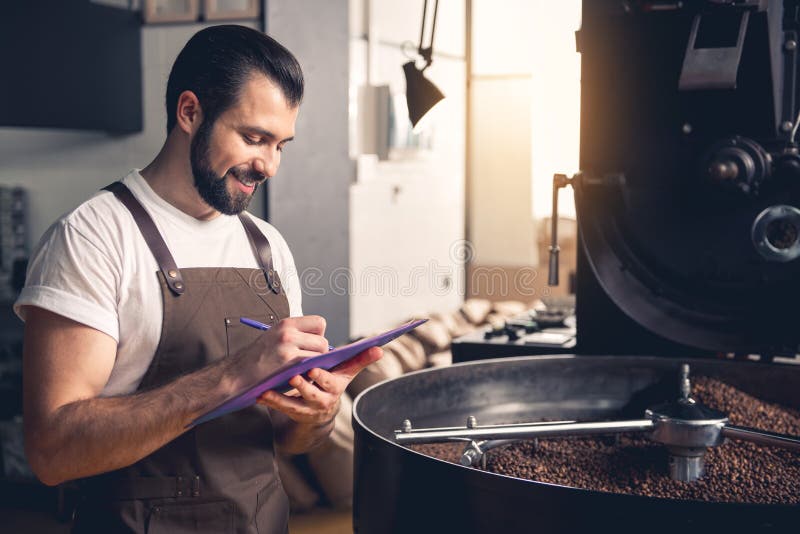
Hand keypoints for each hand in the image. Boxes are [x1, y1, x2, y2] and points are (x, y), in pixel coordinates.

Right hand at [224, 315, 329, 394]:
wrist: (237, 375)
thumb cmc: (256, 359)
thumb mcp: (275, 337)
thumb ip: (296, 335)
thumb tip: (320, 341)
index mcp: (286, 324)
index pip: (319, 323)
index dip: (319, 335)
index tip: (311, 344)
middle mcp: (288, 333)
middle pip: (323, 341)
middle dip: (319, 353)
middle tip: (307, 361)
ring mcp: (289, 348)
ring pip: (319, 356)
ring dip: (315, 364)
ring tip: (301, 369)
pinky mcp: (288, 365)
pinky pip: (311, 368)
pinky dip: (309, 374)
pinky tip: (298, 376)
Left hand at [256, 346, 382, 425]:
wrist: (319, 411)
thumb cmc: (330, 383)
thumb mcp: (345, 372)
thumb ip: (360, 359)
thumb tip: (380, 349)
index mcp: (336, 385)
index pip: (332, 381)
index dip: (323, 377)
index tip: (314, 370)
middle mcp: (324, 399)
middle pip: (315, 394)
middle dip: (305, 386)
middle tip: (294, 377)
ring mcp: (309, 408)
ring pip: (296, 404)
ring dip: (284, 396)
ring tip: (271, 387)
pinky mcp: (295, 413)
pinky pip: (282, 408)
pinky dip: (271, 401)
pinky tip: (261, 394)